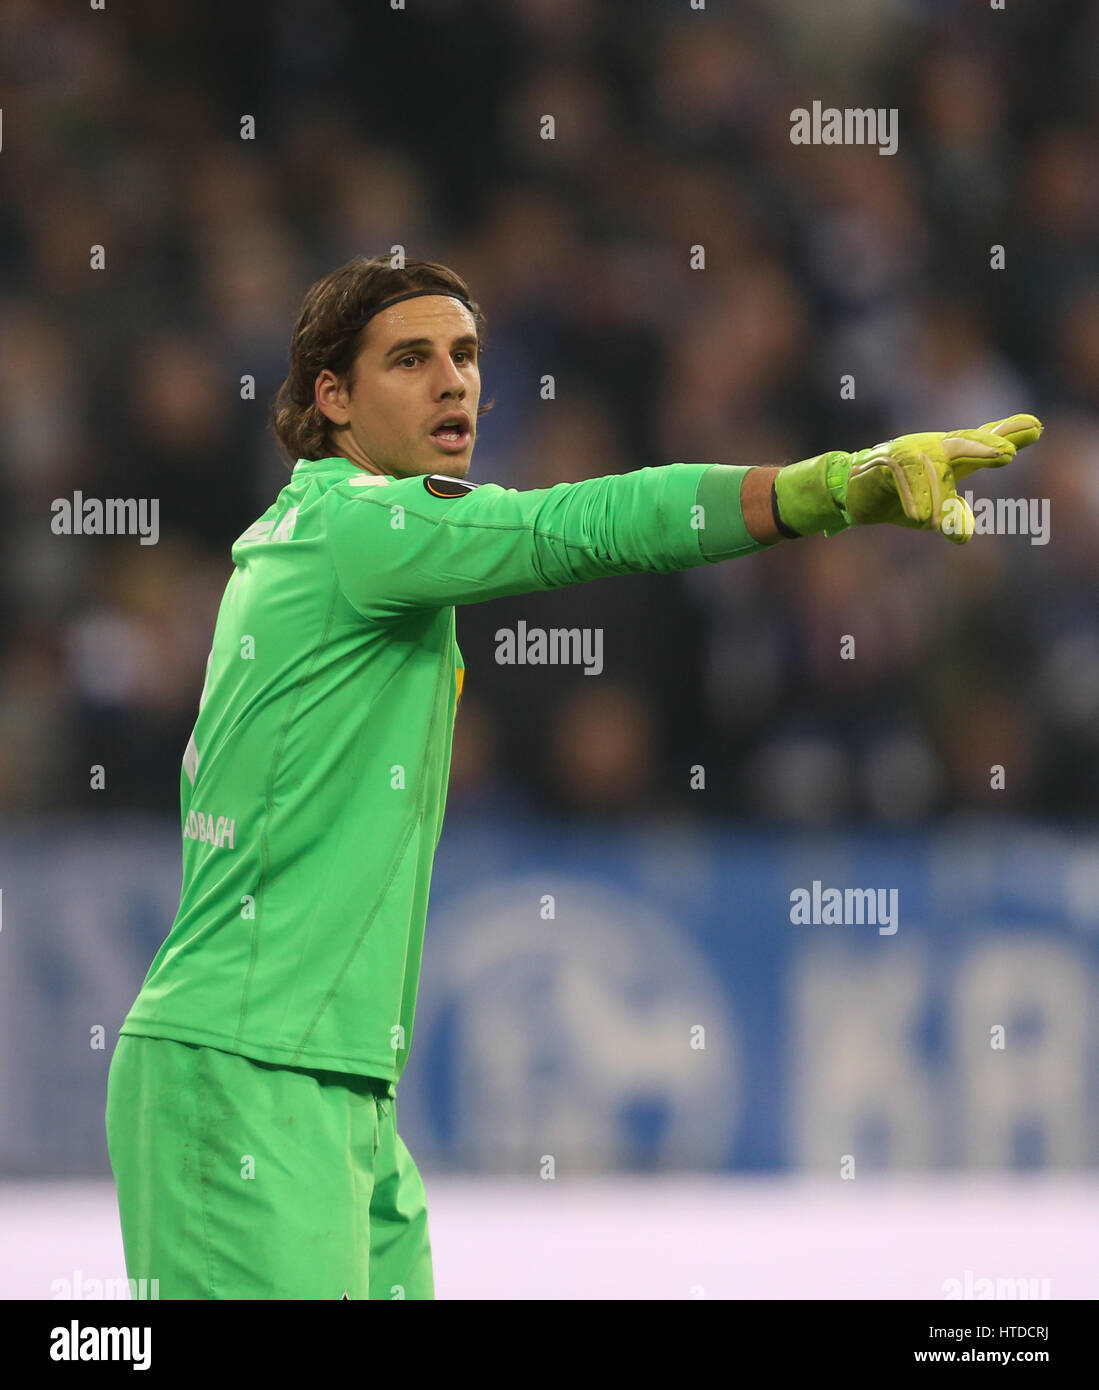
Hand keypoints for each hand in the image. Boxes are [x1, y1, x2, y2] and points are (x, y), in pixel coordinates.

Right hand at [771, 414, 1042, 542]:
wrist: (850, 492)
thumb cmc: (897, 496)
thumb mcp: (931, 509)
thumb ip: (952, 515)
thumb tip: (965, 538)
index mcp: (949, 456)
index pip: (982, 443)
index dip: (1007, 433)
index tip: (1036, 429)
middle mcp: (932, 448)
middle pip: (964, 443)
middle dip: (985, 446)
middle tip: (1007, 455)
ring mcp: (908, 452)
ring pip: (932, 469)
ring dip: (938, 496)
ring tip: (941, 521)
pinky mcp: (883, 463)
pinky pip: (902, 477)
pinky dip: (912, 499)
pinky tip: (920, 519)